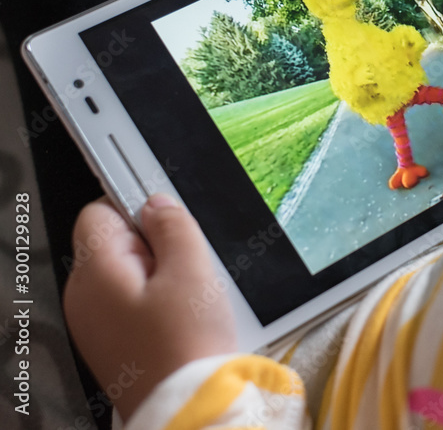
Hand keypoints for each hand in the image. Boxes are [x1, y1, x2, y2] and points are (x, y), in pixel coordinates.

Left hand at [63, 194, 236, 420]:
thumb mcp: (191, 270)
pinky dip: (155, 301)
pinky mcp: (112, 343)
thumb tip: (156, 203)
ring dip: (157, 273)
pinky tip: (180, 317)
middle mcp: (83, 297)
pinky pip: (130, 302)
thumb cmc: (188, 343)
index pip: (99, 212)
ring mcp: (94, 323)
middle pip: (113, 243)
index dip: (136, 207)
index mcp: (95, 273)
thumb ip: (173, 226)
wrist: (189, 406)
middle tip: (186, 267)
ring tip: (186, 297)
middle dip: (152, 244)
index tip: (168, 220)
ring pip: (125, 273)